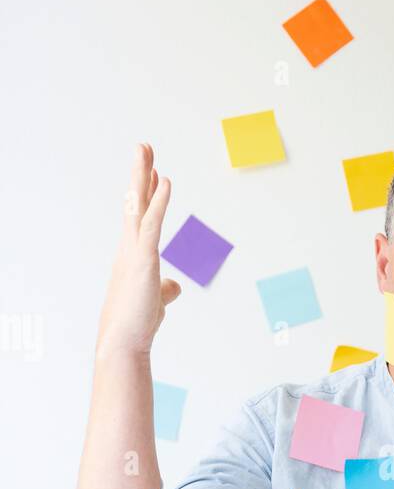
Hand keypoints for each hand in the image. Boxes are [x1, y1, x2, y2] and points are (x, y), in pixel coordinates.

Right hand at [96, 143, 180, 355]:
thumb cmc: (136, 323)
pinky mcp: (142, 259)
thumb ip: (165, 290)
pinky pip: (152, 224)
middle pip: (135, 202)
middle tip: (143, 147)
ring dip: (143, 176)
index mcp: (133, 254)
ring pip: (138, 206)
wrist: (124, 341)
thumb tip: (175, 286)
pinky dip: (158, 201)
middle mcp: (129, 247)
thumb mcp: (157, 300)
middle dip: (140, 173)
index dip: (146, 193)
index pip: (140, 216)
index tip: (151, 172)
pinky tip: (165, 182)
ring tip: (146, 150)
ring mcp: (134, 251)